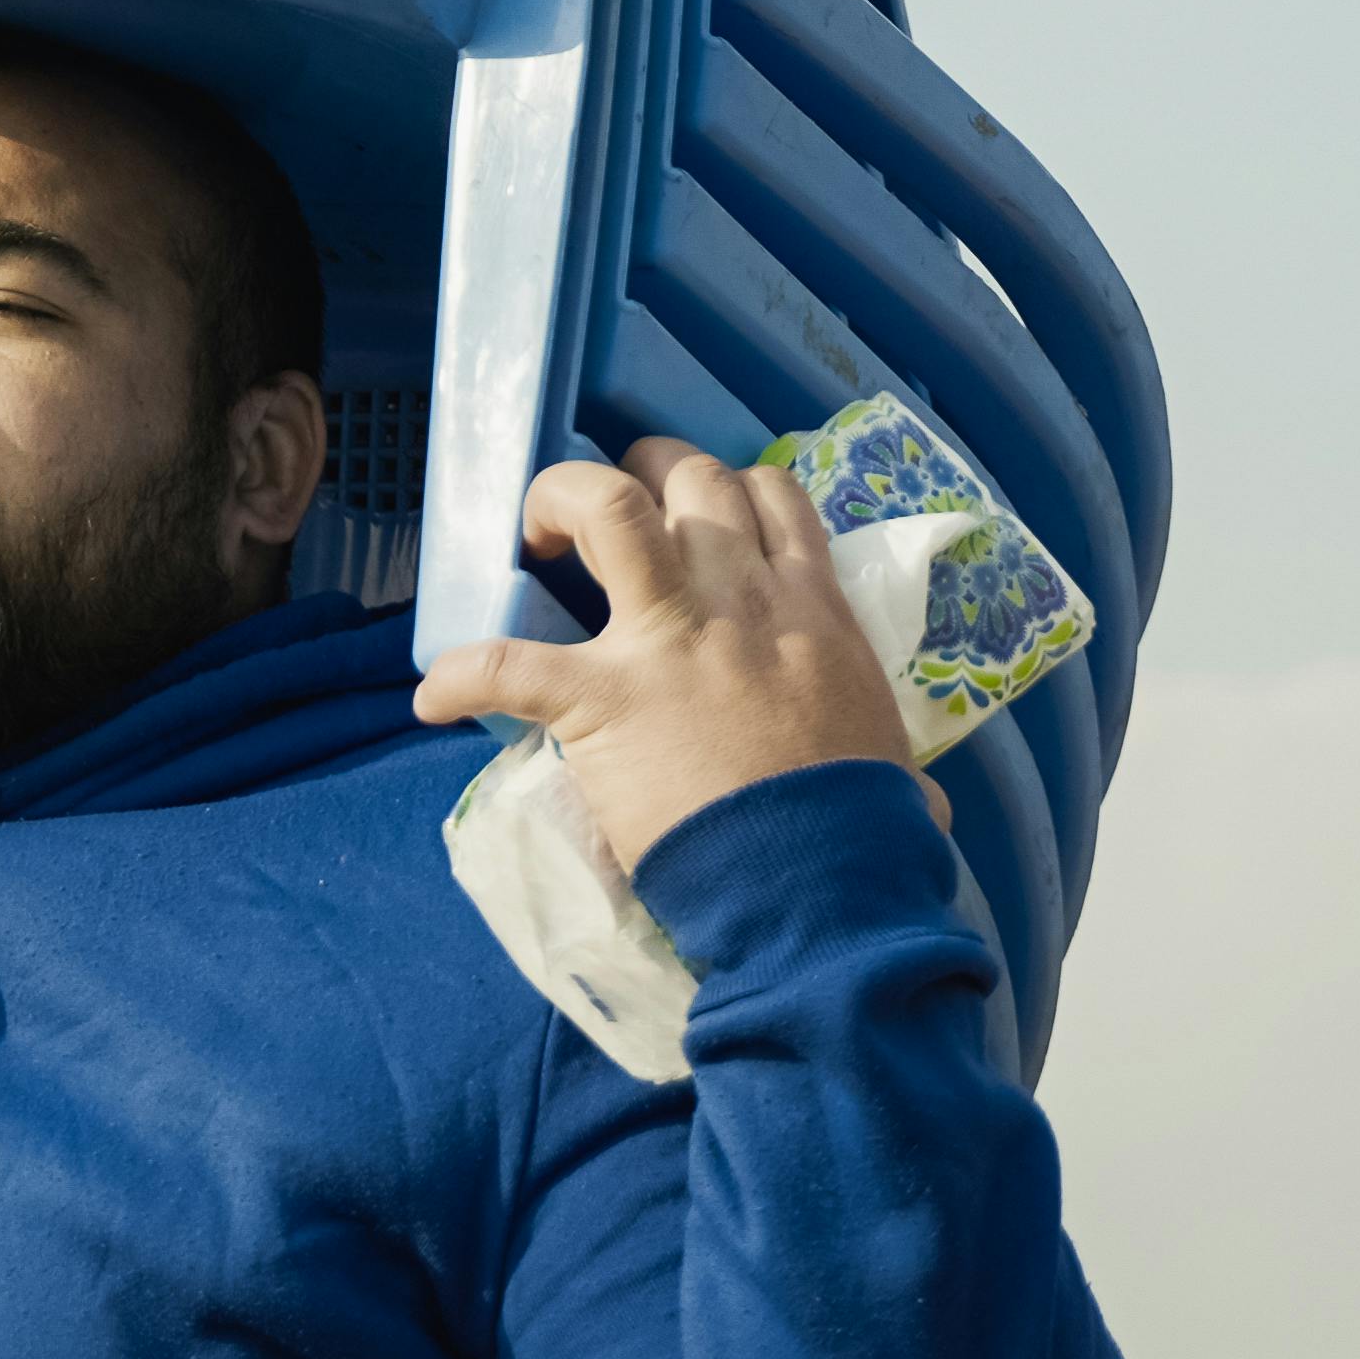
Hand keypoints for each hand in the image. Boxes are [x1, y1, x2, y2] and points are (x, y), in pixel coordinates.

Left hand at [411, 439, 927, 880]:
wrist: (820, 886)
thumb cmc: (863, 832)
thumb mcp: (890, 760)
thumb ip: (890, 758)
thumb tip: (924, 808)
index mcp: (810, 610)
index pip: (774, 495)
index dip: (727, 488)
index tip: (697, 513)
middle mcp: (740, 600)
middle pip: (689, 474)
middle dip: (642, 473)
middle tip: (609, 519)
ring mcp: (669, 641)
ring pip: (607, 507)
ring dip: (559, 501)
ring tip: (537, 535)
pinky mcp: (604, 700)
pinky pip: (510, 663)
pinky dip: (463, 673)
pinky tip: (435, 695)